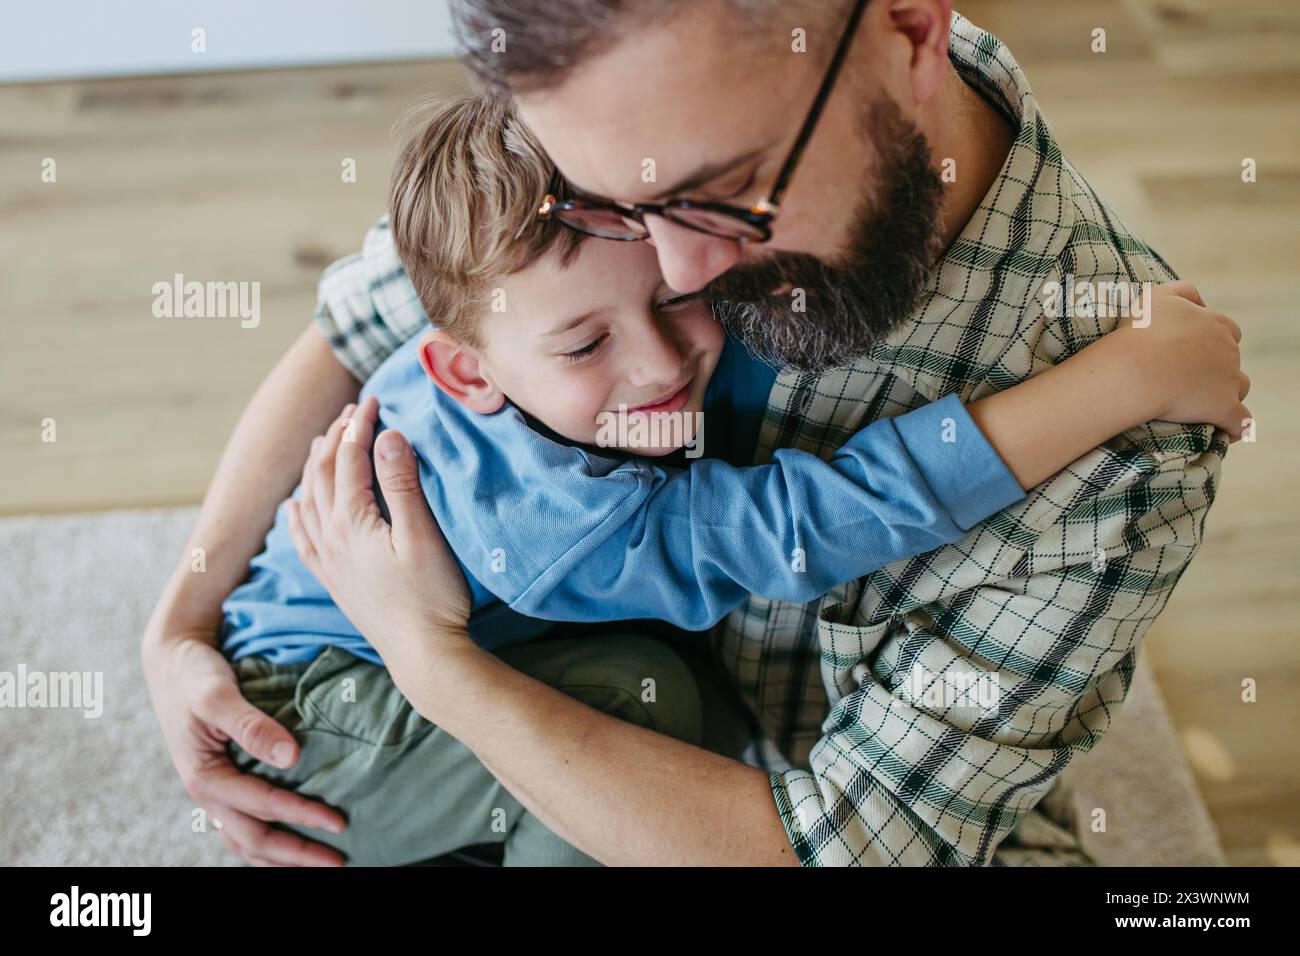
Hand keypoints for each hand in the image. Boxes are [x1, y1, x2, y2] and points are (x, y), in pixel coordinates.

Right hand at [140, 621, 346, 865]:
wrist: (174, 659)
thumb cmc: (195, 675)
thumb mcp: (218, 695)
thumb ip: (252, 726)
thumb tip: (292, 756)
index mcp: (205, 776)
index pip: (263, 807)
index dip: (302, 817)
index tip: (339, 823)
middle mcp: (208, 792)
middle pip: (253, 840)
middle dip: (296, 854)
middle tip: (338, 861)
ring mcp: (214, 791)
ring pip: (246, 840)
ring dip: (282, 856)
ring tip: (318, 860)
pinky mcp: (222, 782)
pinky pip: (245, 823)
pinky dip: (269, 839)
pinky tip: (293, 838)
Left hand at [287, 395, 473, 664]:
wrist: (422, 654)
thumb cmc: (432, 596)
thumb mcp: (423, 535)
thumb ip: (402, 484)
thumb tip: (386, 436)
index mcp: (351, 521)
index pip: (349, 459)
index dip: (359, 425)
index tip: (373, 399)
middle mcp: (330, 537)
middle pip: (322, 473)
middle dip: (335, 437)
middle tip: (353, 412)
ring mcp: (328, 560)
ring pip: (308, 499)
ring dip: (315, 465)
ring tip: (326, 443)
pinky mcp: (333, 580)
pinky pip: (302, 536)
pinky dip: (297, 512)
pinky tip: (295, 506)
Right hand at [1119, 281, 1251, 439]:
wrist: (1134, 369)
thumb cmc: (1139, 333)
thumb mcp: (1157, 296)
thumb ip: (1183, 292)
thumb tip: (1200, 303)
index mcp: (1216, 324)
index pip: (1226, 331)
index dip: (1210, 341)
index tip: (1188, 351)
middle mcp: (1228, 350)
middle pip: (1232, 359)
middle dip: (1215, 367)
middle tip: (1185, 377)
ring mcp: (1229, 380)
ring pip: (1239, 387)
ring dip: (1226, 393)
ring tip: (1200, 402)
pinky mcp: (1224, 407)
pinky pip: (1240, 421)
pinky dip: (1236, 426)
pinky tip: (1227, 432)